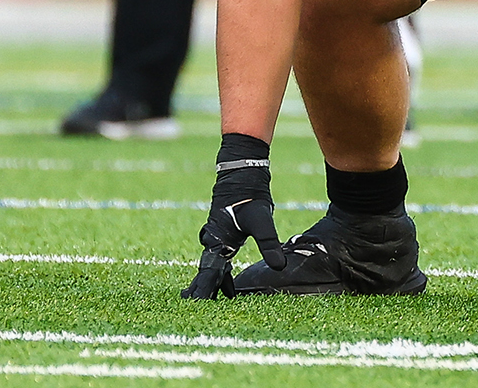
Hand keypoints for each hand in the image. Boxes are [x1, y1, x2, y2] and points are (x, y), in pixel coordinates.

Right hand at [182, 134, 286, 298]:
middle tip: (198, 306)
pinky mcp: (224, 231)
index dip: (203, 290)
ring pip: (213, 264)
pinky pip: (219, 256)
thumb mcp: (261, 220)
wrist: (243, 172)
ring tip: (216, 296)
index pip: (209, 273)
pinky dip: (221, 269)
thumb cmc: (249, 195)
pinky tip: (227, 276)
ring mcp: (217, 235)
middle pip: (207, 271)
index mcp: (219, 241)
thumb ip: (269, 244)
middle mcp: (214, 240)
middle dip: (204, 289)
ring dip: (214, 280)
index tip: (197, 304)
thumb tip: (279, 266)